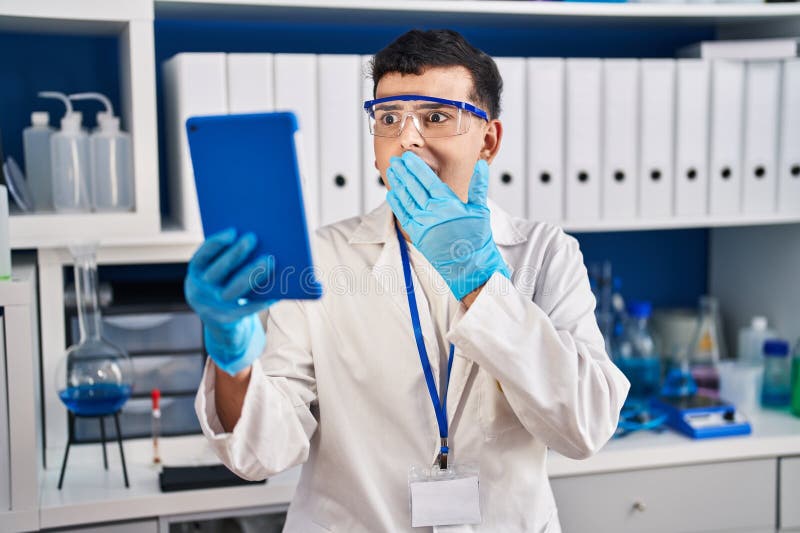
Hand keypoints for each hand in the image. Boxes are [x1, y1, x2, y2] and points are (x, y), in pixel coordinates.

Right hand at [184, 228, 276, 374]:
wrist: (220, 322)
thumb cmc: (223, 284)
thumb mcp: (217, 272)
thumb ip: (227, 258)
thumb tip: (255, 240)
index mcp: (195, 273)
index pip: (202, 255)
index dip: (216, 243)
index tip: (232, 230)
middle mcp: (200, 289)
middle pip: (219, 270)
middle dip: (236, 253)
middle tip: (253, 237)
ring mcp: (213, 306)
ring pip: (235, 288)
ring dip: (253, 273)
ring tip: (269, 260)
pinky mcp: (228, 319)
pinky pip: (247, 308)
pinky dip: (262, 299)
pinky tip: (277, 289)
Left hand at [385, 151, 509, 300]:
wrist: (470, 267)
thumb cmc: (477, 240)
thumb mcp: (481, 210)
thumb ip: (479, 186)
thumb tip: (482, 166)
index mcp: (447, 203)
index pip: (427, 179)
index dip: (416, 167)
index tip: (408, 157)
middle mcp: (432, 212)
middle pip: (413, 187)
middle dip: (403, 172)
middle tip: (395, 160)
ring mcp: (423, 224)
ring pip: (406, 199)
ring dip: (398, 184)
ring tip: (392, 172)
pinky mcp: (417, 235)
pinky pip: (403, 216)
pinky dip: (397, 203)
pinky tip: (392, 193)